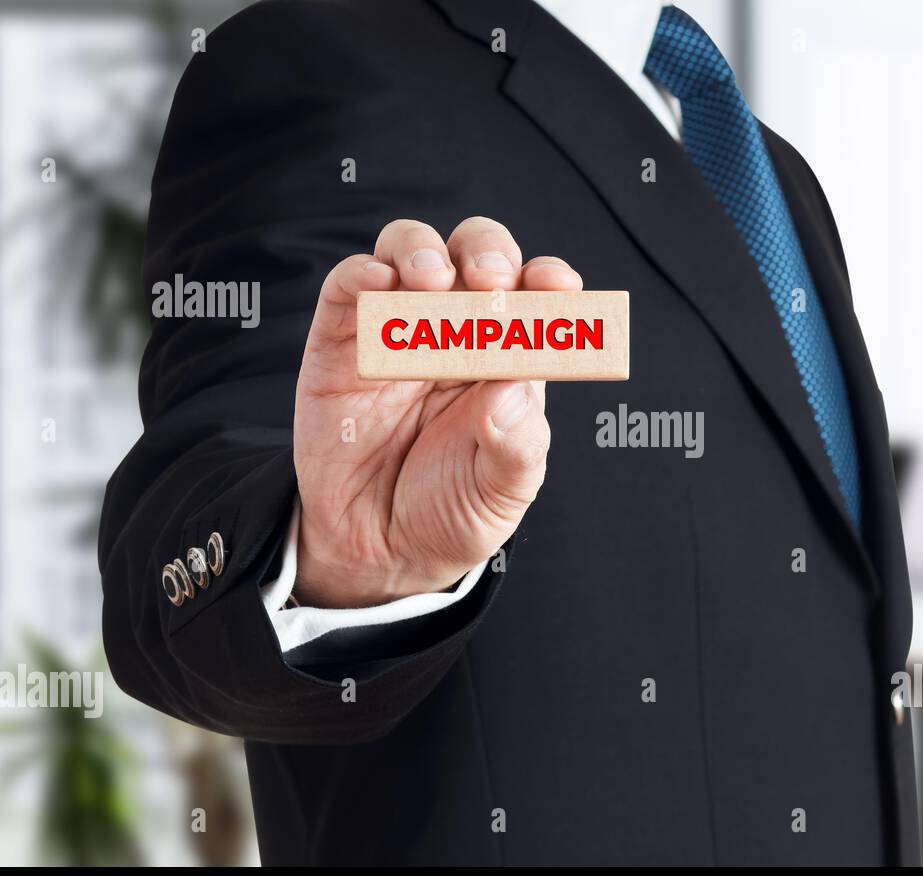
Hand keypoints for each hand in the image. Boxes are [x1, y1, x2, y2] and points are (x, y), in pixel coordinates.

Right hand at [291, 217, 577, 607]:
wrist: (379, 551)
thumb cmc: (453, 512)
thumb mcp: (501, 491)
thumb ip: (515, 443)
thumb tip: (513, 386)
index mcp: (511, 359)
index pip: (536, 297)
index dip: (548, 279)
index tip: (556, 285)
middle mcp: (458, 332)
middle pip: (475, 254)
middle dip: (488, 252)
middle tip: (489, 282)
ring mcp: (398, 331)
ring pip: (411, 253)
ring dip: (423, 253)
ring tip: (431, 284)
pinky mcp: (340, 343)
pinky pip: (347, 288)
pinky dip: (361, 274)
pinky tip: (378, 286)